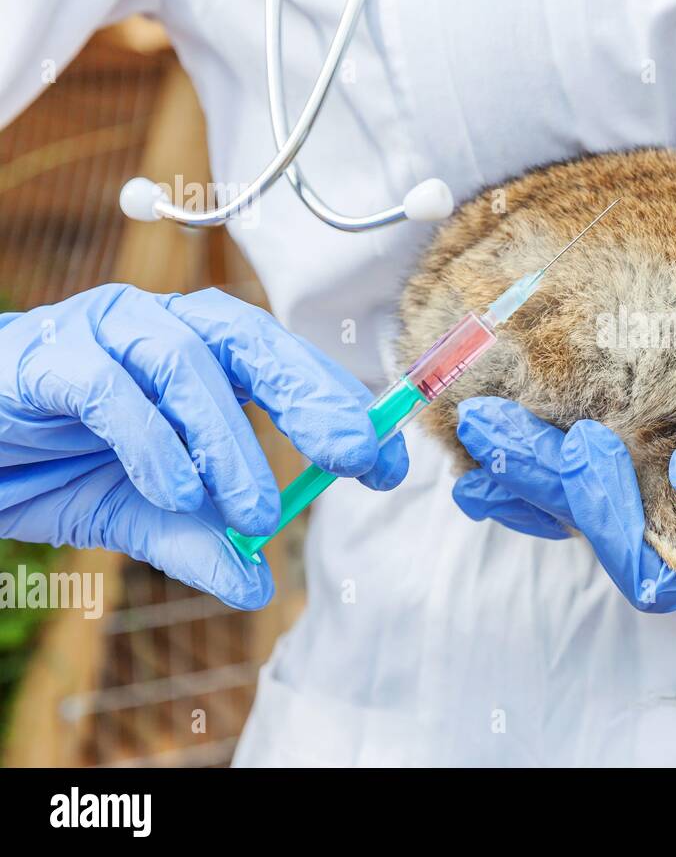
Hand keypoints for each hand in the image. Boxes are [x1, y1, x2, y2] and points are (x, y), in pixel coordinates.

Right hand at [0, 284, 408, 608]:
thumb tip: (257, 588)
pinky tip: (176, 493)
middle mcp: (163, 325)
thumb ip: (198, 541)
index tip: (387, 461)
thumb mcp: (139, 512)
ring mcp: (105, 330)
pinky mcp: (49, 355)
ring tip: (255, 515)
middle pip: (254, 341)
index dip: (341, 405)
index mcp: (202, 350)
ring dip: (229, 443)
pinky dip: (151, 442)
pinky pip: (110, 389)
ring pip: (188, 364)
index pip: (287, 364)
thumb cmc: (56, 460)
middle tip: (355, 457)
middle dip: (311, 398)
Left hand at [452, 398, 675, 612]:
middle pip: (621, 535)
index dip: (601, 510)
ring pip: (631, 513)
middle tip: (478, 425)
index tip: (567, 442)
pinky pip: (661, 484)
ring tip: (486, 444)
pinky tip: (565, 440)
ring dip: (554, 480)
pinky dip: (603, 465)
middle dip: (543, 484)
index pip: (659, 559)